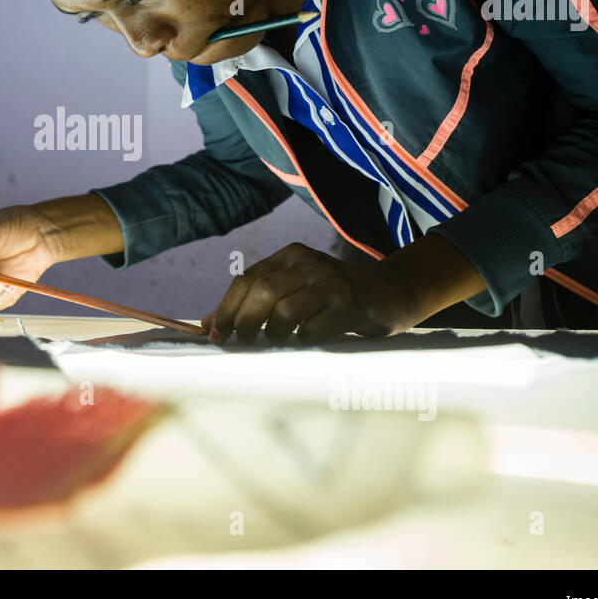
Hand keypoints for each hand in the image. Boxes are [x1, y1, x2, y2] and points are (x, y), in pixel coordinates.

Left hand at [200, 241, 417, 343]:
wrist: (391, 294)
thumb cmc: (334, 298)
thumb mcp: (294, 290)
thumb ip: (255, 302)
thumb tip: (206, 324)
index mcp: (290, 255)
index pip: (247, 278)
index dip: (225, 308)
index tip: (213, 334)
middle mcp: (309, 262)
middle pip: (262, 291)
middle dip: (243, 321)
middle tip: (241, 343)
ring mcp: (331, 281)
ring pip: (285, 310)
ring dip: (273, 334)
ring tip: (278, 341)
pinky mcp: (350, 303)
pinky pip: (313, 328)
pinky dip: (302, 340)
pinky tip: (306, 341)